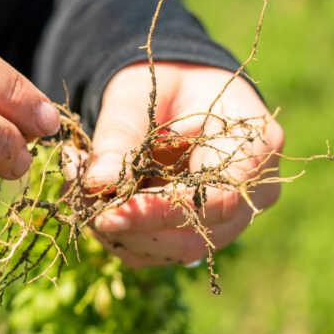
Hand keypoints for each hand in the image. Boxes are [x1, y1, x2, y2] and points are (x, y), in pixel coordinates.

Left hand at [83, 61, 284, 267]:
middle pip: (194, 237)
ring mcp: (232, 218)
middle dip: (129, 227)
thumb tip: (97, 184)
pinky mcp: (202, 231)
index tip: (108, 213)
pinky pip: (158, 250)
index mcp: (257, 147)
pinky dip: (119, 234)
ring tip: (77, 192)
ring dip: (117, 233)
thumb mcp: (139, 94)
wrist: (183, 91)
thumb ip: (120, 136)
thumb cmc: (167, 82)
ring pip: (172, 250)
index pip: (215, 201)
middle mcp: (255, 192)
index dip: (158, 213)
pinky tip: (91, 201)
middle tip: (79, 198)